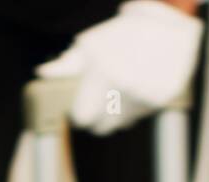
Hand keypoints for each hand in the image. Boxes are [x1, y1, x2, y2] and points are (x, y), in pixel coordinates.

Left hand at [36, 0, 202, 134]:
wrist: (167, 26)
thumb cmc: (121, 35)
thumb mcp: (91, 45)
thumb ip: (66, 65)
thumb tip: (42, 73)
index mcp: (103, 74)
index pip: (83, 119)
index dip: (79, 115)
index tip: (80, 107)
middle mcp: (125, 87)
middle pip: (101, 128)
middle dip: (97, 118)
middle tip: (98, 101)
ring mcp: (145, 95)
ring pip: (121, 124)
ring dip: (117, 114)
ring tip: (119, 90)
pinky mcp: (162, 100)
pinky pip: (139, 117)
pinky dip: (135, 108)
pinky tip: (136, 88)